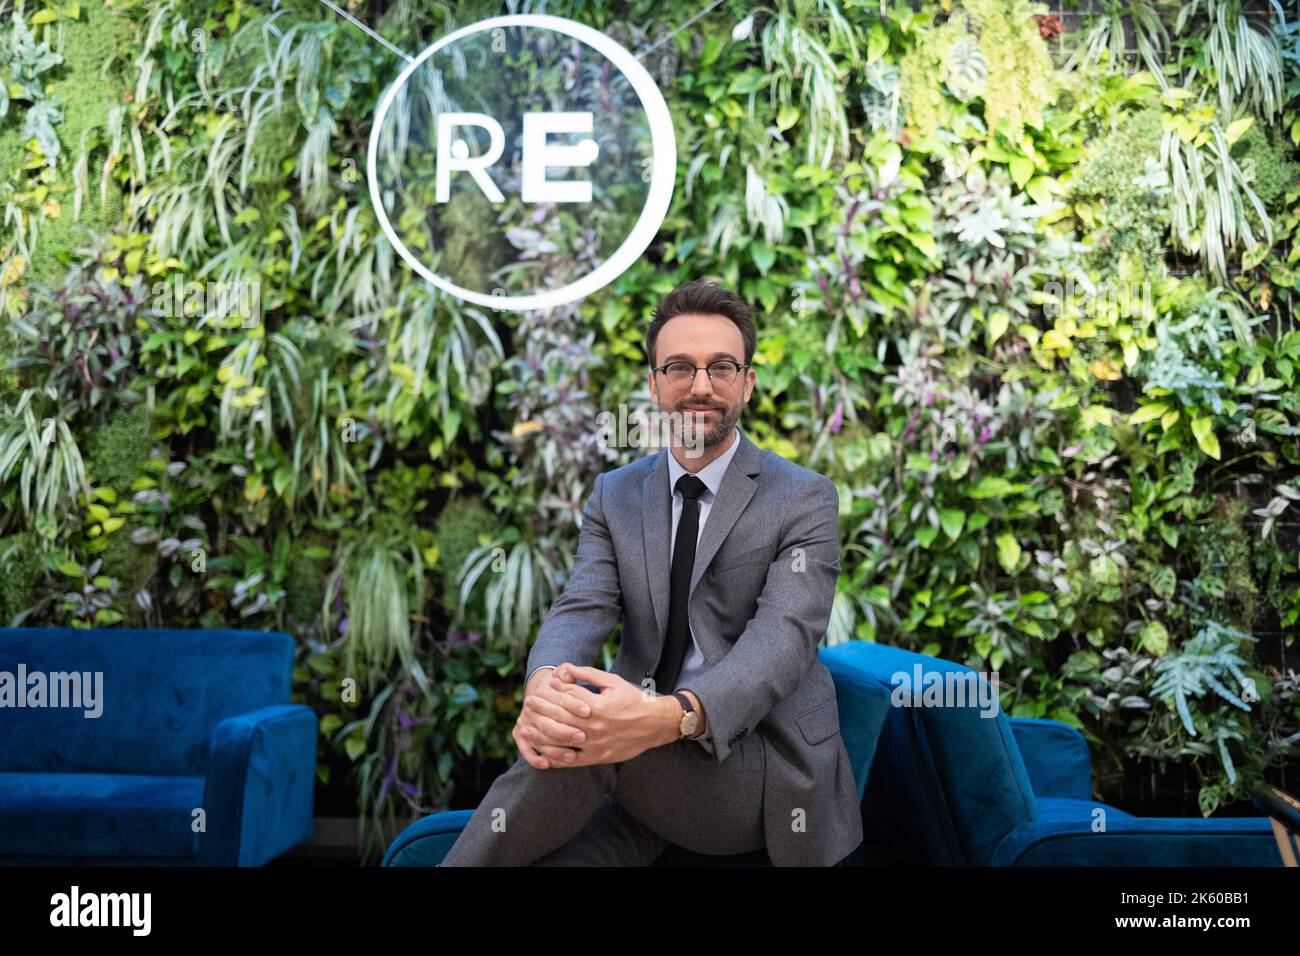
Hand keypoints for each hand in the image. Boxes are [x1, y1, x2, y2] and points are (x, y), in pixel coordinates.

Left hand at [519, 664, 669, 768]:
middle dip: (542, 709)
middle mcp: (594, 726)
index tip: (542, 686)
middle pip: (560, 716)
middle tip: (528, 702)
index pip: (568, 696)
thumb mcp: (613, 682)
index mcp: (598, 705)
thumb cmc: (633, 700)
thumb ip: (589, 674)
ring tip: (526, 728)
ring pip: (562, 740)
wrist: (655, 724)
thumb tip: (567, 668)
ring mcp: (595, 744)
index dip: (554, 690)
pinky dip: (556, 758)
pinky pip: (572, 761)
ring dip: (541, 734)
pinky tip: (542, 754)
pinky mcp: (597, 758)